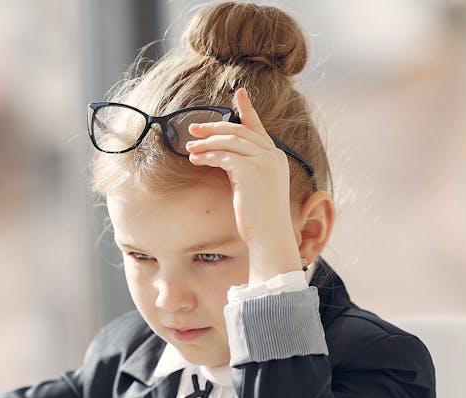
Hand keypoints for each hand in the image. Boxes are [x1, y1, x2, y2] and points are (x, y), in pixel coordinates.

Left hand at [186, 87, 299, 282]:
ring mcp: (264, 161)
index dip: (248, 109)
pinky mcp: (251, 171)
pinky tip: (196, 159)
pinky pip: (224, 156)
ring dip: (206, 143)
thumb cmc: (260, 219)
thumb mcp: (255, 188)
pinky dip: (208, 156)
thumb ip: (245, 169)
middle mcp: (273, 155)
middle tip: (193, 129)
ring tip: (189, 148)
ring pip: (230, 141)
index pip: (258, 127)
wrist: (270, 236)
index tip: (239, 93)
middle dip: (214, 127)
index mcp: (276, 158)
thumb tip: (223, 159)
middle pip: (239, 131)